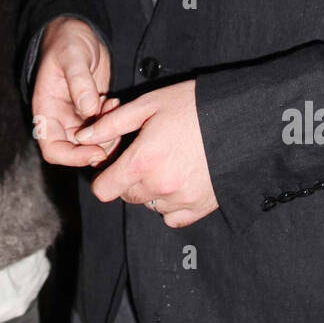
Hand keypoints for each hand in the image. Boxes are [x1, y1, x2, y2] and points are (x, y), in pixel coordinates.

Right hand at [31, 17, 119, 166]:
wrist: (80, 32)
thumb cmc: (68, 42)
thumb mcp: (72, 57)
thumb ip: (79, 82)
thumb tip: (89, 109)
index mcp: (47, 110)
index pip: (53, 149)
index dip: (73, 157)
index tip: (96, 150)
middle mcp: (60, 118)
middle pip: (76, 151)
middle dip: (97, 146)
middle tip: (114, 128)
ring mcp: (77, 116)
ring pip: (93, 142)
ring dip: (107, 133)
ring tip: (112, 106)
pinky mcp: (92, 111)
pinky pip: (103, 128)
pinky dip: (112, 122)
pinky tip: (114, 101)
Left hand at [73, 79, 218, 227]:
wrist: (241, 117)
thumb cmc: (193, 105)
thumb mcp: (148, 105)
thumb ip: (111, 124)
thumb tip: (82, 138)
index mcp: (142, 161)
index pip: (104, 190)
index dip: (104, 176)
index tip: (114, 163)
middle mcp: (160, 186)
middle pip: (126, 196)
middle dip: (128, 178)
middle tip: (145, 155)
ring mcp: (182, 200)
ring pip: (149, 205)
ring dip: (150, 190)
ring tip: (166, 163)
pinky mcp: (201, 207)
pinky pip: (173, 218)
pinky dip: (170, 205)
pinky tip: (178, 181)